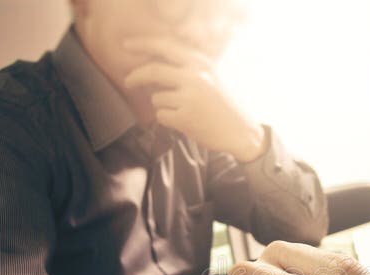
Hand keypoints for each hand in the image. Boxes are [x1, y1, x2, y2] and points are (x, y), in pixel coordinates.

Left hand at [123, 36, 265, 161]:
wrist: (243, 133)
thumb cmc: (224, 106)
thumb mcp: (211, 78)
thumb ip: (188, 69)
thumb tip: (154, 64)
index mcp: (201, 64)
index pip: (165, 47)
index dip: (142, 45)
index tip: (126, 46)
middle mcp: (195, 77)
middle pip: (153, 71)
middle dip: (135, 77)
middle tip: (127, 82)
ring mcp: (190, 98)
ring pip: (157, 98)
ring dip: (163, 105)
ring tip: (183, 112)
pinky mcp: (185, 118)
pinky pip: (161, 116)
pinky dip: (168, 120)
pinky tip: (186, 123)